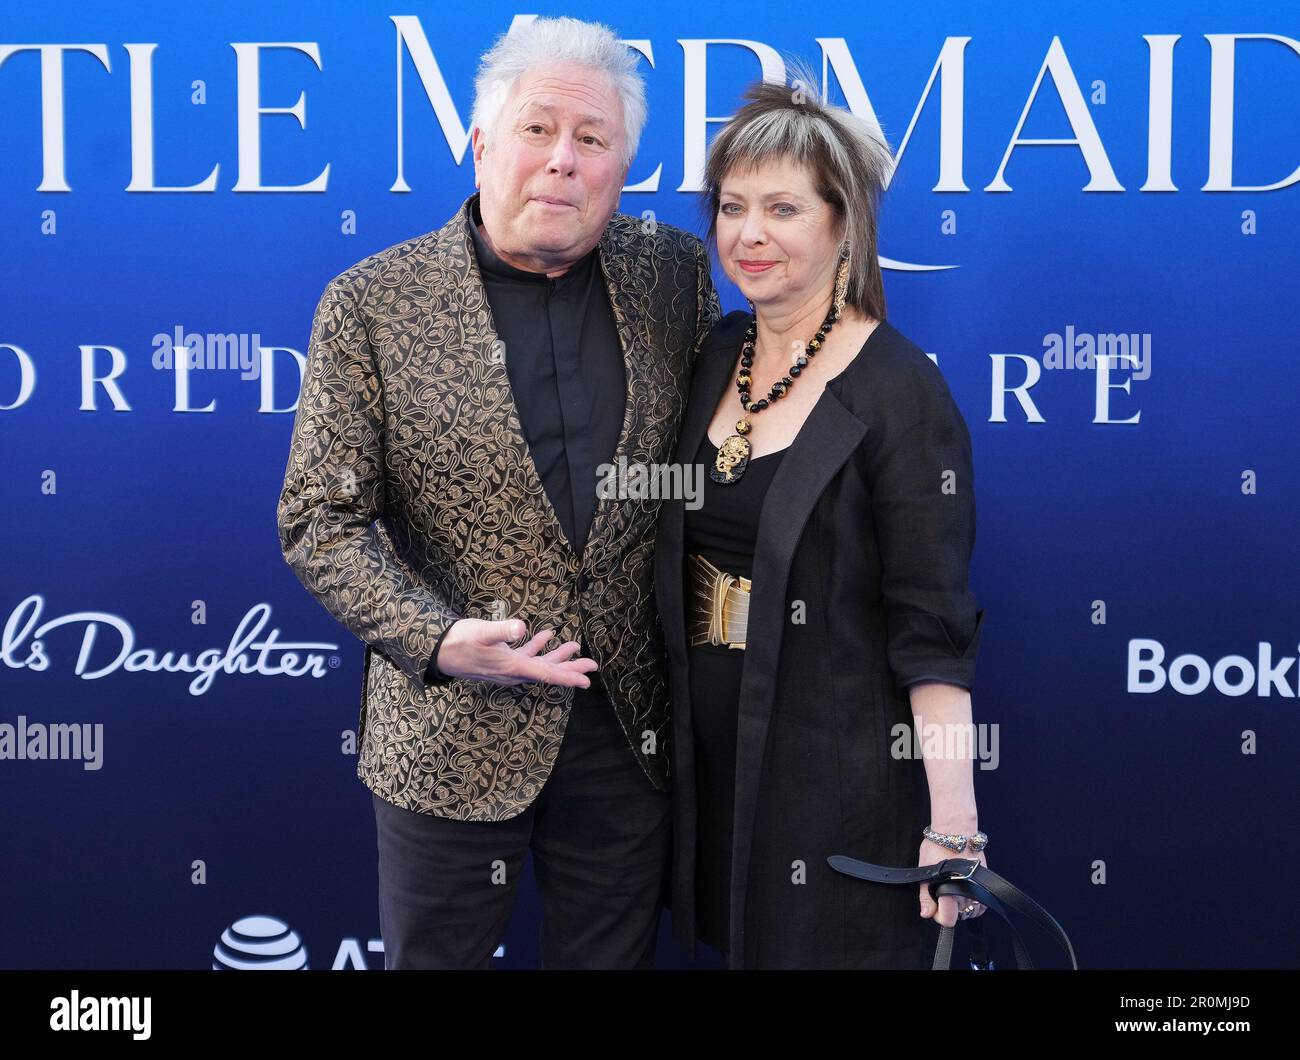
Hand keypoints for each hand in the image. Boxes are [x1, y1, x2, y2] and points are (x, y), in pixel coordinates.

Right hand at [434, 618, 598, 688]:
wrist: (439, 652)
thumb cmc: (459, 642)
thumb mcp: (481, 632)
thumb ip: (501, 630)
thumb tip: (521, 626)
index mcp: (512, 667)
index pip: (546, 674)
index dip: (568, 677)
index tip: (586, 680)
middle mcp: (514, 671)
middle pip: (549, 672)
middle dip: (571, 667)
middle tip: (592, 665)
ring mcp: (509, 667)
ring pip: (540, 664)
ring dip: (558, 656)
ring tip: (575, 647)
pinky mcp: (503, 660)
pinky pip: (527, 656)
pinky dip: (538, 647)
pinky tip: (547, 636)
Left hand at [917, 839, 987, 926]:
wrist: (956, 829)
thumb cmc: (937, 846)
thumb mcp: (925, 870)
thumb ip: (926, 895)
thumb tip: (926, 914)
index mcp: (950, 890)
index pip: (948, 920)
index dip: (938, 915)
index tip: (933, 905)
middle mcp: (967, 892)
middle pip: (958, 916)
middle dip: (948, 908)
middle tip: (941, 891)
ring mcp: (979, 888)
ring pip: (971, 911)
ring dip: (962, 906)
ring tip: (953, 890)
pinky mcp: (985, 882)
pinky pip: (982, 904)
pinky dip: (975, 903)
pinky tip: (965, 893)